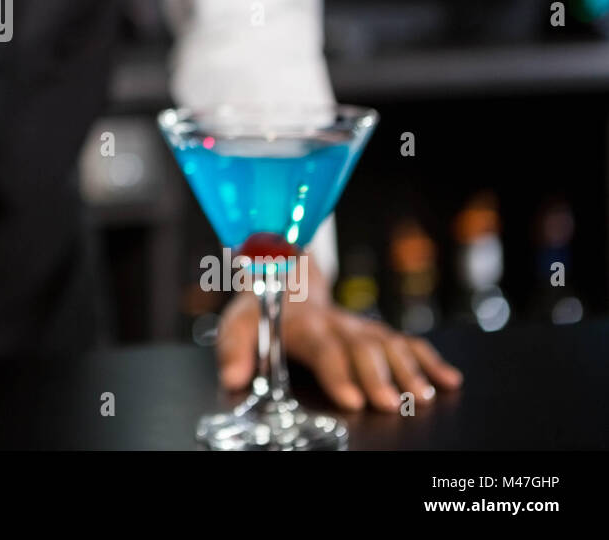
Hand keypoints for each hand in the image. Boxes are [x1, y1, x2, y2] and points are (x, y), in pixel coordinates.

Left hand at [217, 265, 462, 411]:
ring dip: (410, 370)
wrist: (283, 279)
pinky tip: (450, 380)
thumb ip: (234, 352)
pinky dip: (431, 360)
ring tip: (424, 396)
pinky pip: (408, 342)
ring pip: (390, 344)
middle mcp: (337, 324)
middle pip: (363, 348)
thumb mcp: (237, 325)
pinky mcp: (375, 331)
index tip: (351, 399)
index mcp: (303, 324)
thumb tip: (234, 378)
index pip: (323, 348)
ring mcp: (360, 326)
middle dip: (379, 377)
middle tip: (391, 404)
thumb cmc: (260, 313)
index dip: (338, 373)